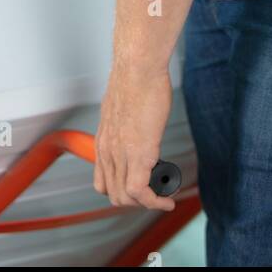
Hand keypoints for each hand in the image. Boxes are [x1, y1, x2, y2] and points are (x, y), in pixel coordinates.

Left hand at [93, 65, 175, 211]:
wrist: (138, 67)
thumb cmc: (134, 80)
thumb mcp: (121, 108)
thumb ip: (124, 125)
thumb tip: (134, 129)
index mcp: (103, 141)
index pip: (103, 182)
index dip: (122, 191)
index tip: (140, 190)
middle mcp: (108, 151)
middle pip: (115, 195)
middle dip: (137, 202)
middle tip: (155, 194)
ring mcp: (122, 154)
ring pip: (126, 198)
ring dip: (147, 203)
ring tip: (164, 196)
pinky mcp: (140, 153)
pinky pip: (142, 191)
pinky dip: (156, 201)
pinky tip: (168, 197)